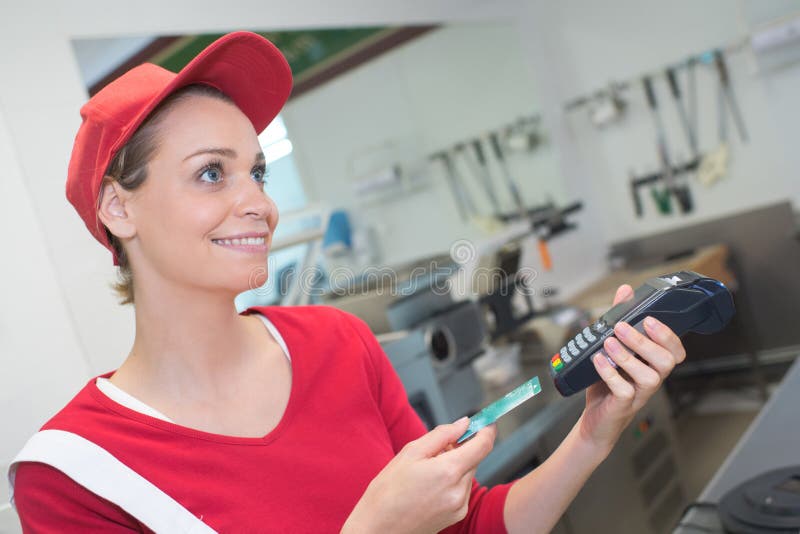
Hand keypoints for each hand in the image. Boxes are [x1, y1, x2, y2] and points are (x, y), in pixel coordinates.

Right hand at [341, 418, 495, 533]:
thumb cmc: (387, 492)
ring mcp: (459, 506)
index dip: (487, 430)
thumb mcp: (410, 452)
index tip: (486, 422)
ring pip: (467, 474)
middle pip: (475, 459)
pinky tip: (429, 485)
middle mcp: (459, 491)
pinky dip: (452, 481)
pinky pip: (462, 489)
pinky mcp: (456, 515)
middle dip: (462, 448)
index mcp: (448, 471)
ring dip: (455, 465)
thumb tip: (463, 424)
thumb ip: (441, 434)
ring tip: (426, 471)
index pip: (483, 446)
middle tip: (437, 447)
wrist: (377, 529)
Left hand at [578, 284, 686, 452]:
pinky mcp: (623, 405)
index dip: (669, 336)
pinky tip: (598, 361)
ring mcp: (640, 393)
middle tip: (622, 327)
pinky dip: (610, 374)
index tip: (649, 319)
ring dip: (627, 356)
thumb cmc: (607, 383)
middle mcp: (651, 378)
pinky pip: (624, 390)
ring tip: (608, 343)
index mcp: (652, 364)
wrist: (595, 418)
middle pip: (666, 361)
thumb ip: (619, 320)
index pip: (676, 351)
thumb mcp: (611, 348)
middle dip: (645, 341)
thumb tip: (626, 291)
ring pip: (649, 376)